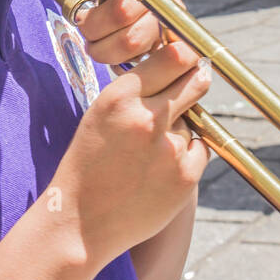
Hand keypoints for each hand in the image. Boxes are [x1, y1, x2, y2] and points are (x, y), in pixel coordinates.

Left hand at [36, 0, 181, 65]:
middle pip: (123, 12)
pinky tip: (114, 54)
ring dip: (104, 48)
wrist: (118, 7)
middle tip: (83, 26)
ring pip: (133, 40)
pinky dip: (121, 61)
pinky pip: (144, 59)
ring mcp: (172, 13)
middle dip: (93, 26)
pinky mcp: (173, 42)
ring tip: (96, 43)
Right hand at [51, 38, 210, 262]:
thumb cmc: (88, 164)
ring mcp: (169, 149)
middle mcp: (146, 118)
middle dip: (195, 78)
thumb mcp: (101, 115)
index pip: (172, 57)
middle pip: (193, 80)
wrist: (80, 223)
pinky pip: (199, 150)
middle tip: (195, 79)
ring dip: (179, 130)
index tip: (188, 55)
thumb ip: (136, 91)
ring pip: (191, 122)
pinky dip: (186, 156)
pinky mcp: (186, 177)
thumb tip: (178, 61)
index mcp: (119, 98)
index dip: (184, 55)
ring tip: (146, 156)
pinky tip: (157, 172)